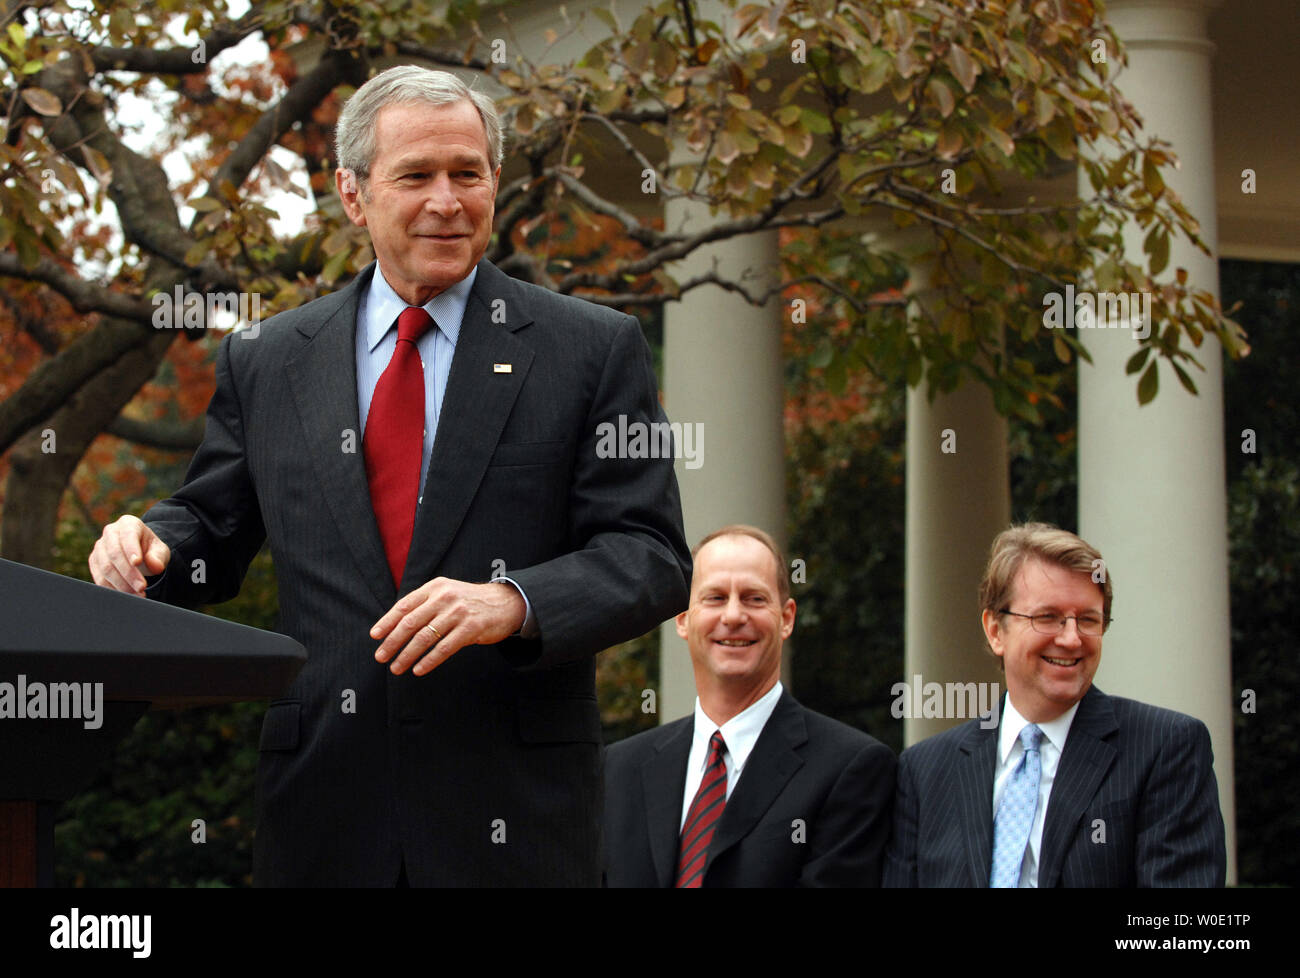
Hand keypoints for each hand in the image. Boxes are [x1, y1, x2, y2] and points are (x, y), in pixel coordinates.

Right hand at [89, 515, 170, 595]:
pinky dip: (112, 588)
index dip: (131, 549)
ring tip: (137, 594)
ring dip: (121, 584)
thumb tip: (156, 566)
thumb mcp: (159, 550)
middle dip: (129, 573)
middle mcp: (110, 533)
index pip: (128, 535)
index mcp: (128, 524)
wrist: (138, 554)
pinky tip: (126, 595)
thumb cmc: (150, 550)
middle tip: (142, 587)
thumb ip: (158, 557)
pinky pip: (99, 577)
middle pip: (115, 554)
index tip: (138, 563)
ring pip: (105, 568)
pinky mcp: (94, 561)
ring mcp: (99, 547)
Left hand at [371, 578, 526, 676]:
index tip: (375, 636)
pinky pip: (444, 648)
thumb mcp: (446, 593)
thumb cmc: (469, 602)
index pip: (404, 606)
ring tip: (397, 667)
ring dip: (407, 655)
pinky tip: (419, 670)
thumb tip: (395, 626)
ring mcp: (458, 613)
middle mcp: (445, 598)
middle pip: (411, 623)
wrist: (505, 603)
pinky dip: (429, 661)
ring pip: (425, 638)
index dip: (387, 622)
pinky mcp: (471, 628)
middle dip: (392, 642)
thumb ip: (424, 604)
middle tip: (380, 657)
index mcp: (435, 587)